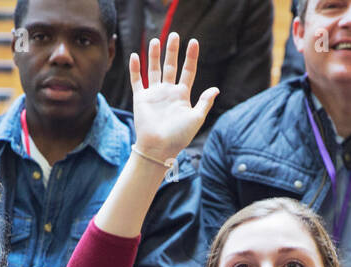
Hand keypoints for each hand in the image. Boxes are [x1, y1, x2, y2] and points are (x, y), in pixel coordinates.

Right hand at [130, 33, 217, 163]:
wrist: (159, 148)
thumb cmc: (179, 136)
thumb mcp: (196, 118)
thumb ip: (204, 103)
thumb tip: (216, 89)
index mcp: (182, 96)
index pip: (188, 71)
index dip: (191, 57)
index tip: (194, 42)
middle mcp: (168, 92)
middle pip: (171, 66)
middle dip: (172, 51)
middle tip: (174, 34)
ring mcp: (154, 94)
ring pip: (154, 70)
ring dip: (154, 55)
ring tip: (155, 40)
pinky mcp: (141, 98)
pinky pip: (137, 80)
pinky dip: (136, 69)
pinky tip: (135, 56)